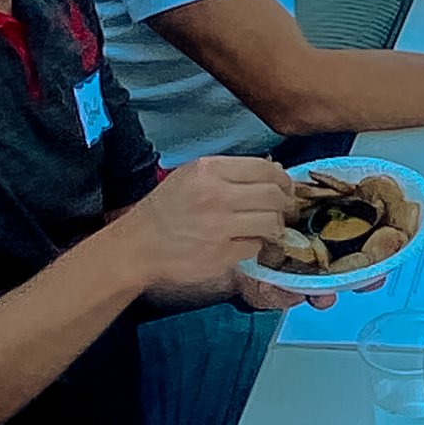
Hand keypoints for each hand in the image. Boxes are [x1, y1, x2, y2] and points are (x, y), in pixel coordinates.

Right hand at [129, 155, 294, 295]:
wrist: (138, 246)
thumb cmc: (165, 209)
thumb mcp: (190, 175)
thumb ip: (227, 172)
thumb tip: (271, 172)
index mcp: (209, 170)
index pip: (265, 169)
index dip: (282, 178)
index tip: (285, 186)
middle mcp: (216, 196)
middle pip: (273, 195)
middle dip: (284, 202)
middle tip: (284, 208)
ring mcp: (219, 227)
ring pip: (270, 222)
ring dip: (275, 226)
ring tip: (269, 227)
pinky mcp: (221, 255)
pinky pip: (255, 246)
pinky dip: (255, 245)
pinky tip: (245, 242)